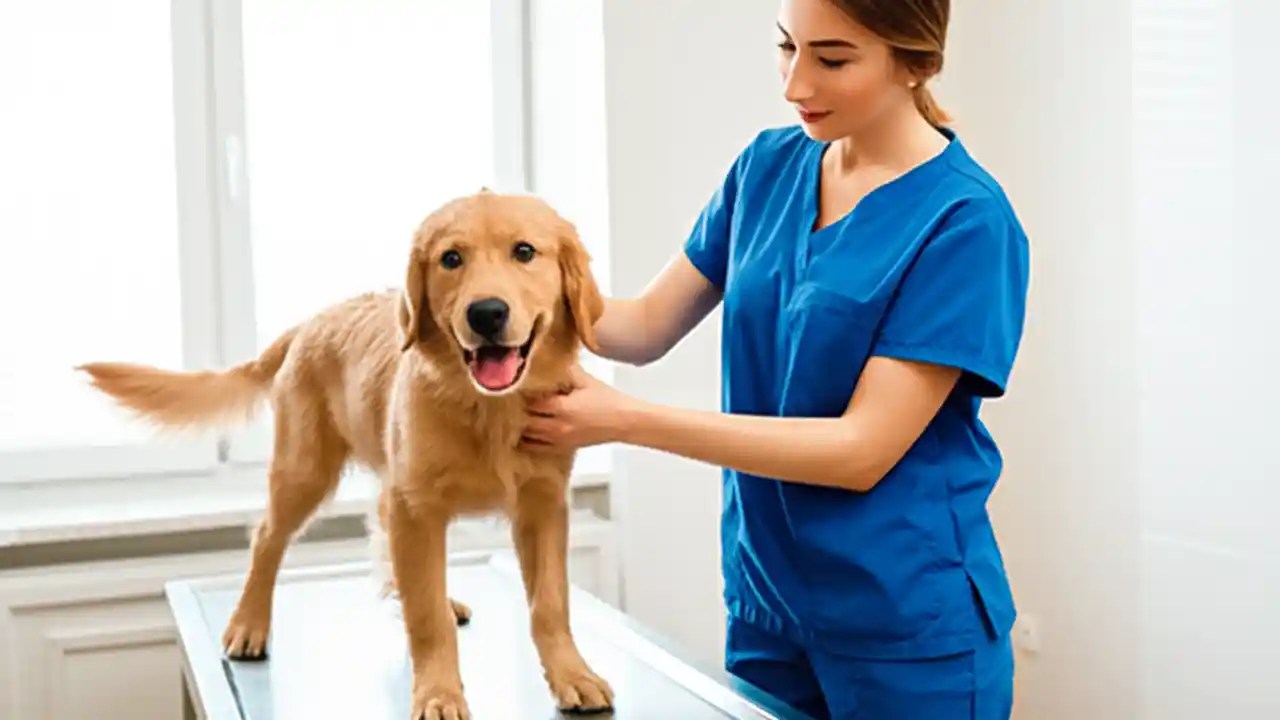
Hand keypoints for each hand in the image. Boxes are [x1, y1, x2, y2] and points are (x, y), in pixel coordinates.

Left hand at [523, 366, 638, 450]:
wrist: (624, 421)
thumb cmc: (608, 400)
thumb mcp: (586, 380)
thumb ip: (566, 370)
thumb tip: (549, 359)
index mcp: (562, 407)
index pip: (532, 402)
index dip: (524, 395)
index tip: (519, 388)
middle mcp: (557, 426)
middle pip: (526, 421)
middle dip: (520, 412)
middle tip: (515, 402)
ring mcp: (559, 440)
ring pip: (528, 437)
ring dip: (522, 427)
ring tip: (517, 417)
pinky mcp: (564, 448)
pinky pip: (538, 449)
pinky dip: (529, 442)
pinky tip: (525, 434)